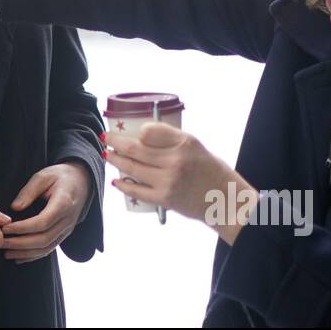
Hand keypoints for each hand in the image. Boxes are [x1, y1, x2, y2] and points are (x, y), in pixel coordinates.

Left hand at [1, 162, 92, 263]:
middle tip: (1, 242)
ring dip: (26, 253)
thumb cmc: (60, 176)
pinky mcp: (64, 234)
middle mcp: (67, 220)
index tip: (5, 228)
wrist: (81, 181)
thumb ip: (29, 191)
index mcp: (64, 203)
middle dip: (20, 244)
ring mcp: (67, 229)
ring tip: (6, 253)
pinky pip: (50, 248)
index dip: (23, 228)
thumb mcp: (44, 176)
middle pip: (44, 239)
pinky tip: (19, 258)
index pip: (43, 222)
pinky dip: (34, 256)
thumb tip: (15, 207)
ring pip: (47, 247)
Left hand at [106, 122, 254, 244]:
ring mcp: (168, 181)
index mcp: (184, 143)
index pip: (150, 131)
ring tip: (107, 155)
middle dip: (115, 142)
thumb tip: (141, 135)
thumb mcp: (195, 146)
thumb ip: (171, 139)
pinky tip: (116, 180)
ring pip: (132, 168)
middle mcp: (175, 160)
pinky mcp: (165, 199)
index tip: (130, 130)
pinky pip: (137, 191)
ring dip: (116, 160)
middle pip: (135, 148)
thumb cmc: (209, 170)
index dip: (136, 130)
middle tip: (105, 138)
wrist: (225, 200)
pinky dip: (124, 185)